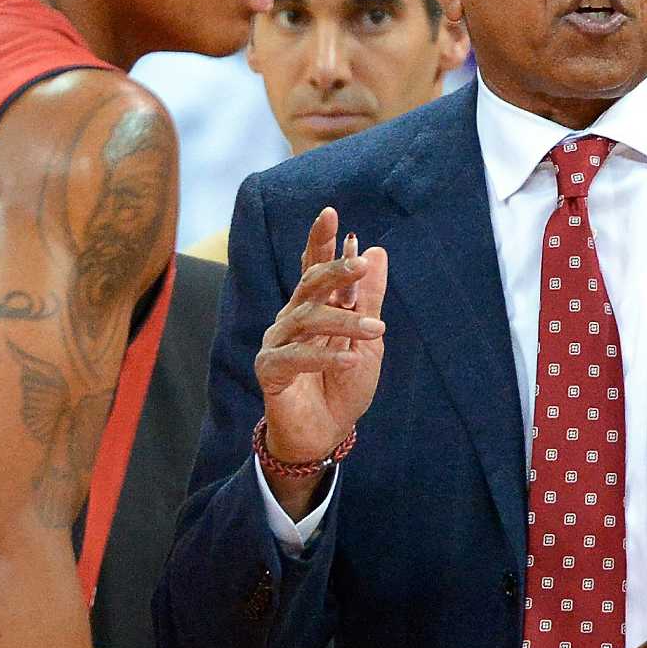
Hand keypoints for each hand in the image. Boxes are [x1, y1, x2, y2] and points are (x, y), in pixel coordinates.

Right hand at [256, 207, 386, 465]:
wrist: (326, 434)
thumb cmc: (344, 386)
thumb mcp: (368, 340)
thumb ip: (369, 299)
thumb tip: (377, 252)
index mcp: (314, 307)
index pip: (314, 266)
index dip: (320, 241)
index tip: (331, 214)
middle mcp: (292, 318)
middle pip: (309, 285)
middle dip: (334, 271)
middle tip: (359, 264)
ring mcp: (278, 342)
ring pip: (309, 320)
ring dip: (344, 323)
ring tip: (377, 331)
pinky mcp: (269, 369)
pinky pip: (295, 357)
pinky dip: (324, 358)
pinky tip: (348, 361)